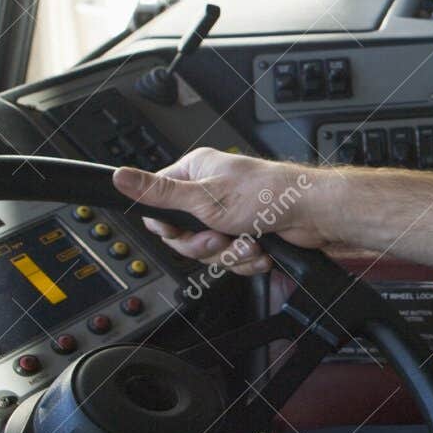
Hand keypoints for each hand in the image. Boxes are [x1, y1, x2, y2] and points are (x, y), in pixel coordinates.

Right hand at [112, 148, 336, 274]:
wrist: (313, 215)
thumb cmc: (268, 195)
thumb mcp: (204, 198)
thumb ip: (159, 193)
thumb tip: (119, 177)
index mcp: (196, 173)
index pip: (158, 203)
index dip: (167, 224)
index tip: (178, 230)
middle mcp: (211, 192)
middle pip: (184, 234)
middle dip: (205, 245)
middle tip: (219, 237)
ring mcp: (231, 214)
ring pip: (209, 250)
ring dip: (230, 254)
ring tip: (248, 243)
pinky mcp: (247, 233)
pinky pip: (232, 258)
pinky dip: (247, 259)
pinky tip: (260, 250)